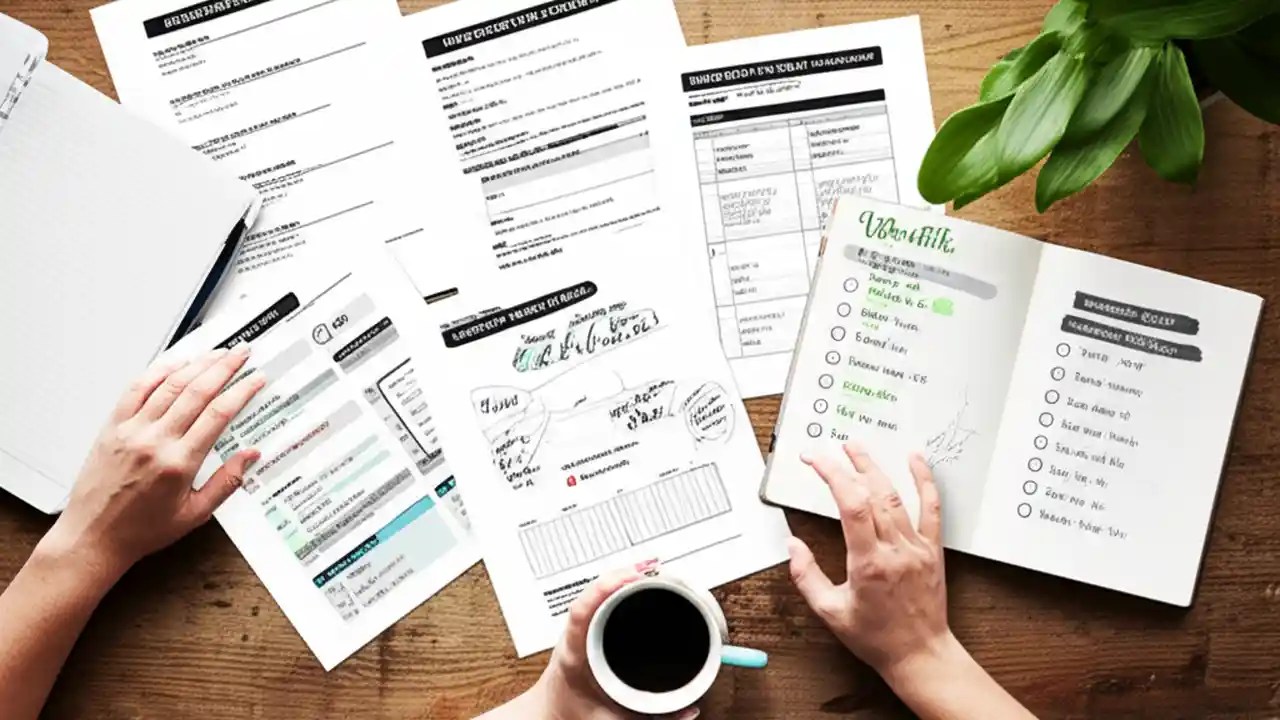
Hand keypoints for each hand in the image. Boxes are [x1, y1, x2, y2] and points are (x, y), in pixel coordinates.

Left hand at [36, 347, 265, 581]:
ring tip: (215, 353)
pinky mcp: (113, 428)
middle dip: (224, 367)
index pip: (218, 414)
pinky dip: (157, 373)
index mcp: (179, 463)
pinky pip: (136, 390)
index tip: (256, 379)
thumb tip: (251, 455)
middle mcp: (155, 441)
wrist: (93, 537)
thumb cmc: (142, 530)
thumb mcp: (195, 514)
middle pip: (197, 391)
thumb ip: (227, 482)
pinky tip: (174, 364)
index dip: (242, 391)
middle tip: (241, 354)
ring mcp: (131, 431)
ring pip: (169, 385)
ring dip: (196, 364)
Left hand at [494, 568, 697, 719]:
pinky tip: (629, 579)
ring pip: (595, 594)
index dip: (605, 588)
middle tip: (651, 569)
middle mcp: (573, 636)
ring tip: (645, 568)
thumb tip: (688, 710)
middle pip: (592, 593)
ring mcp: (577, 630)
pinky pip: (596, 601)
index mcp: (574, 655)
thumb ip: (653, 717)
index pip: (582, 612)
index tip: (631, 577)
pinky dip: (614, 587)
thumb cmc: (573, 715)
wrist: (549, 716)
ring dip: (619, 578)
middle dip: (623, 575)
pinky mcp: (583, 630)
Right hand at [786, 442, 949, 678]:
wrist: (920, 654)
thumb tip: (792, 546)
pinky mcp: (932, 549)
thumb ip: (806, 576)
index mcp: (868, 563)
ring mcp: (916, 547)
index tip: (816, 461)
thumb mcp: (830, 612)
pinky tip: (915, 460)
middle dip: (848, 464)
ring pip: (896, 495)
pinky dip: (923, 480)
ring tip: (858, 449)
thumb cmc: (877, 637)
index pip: (850, 504)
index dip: (832, 475)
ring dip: (875, 467)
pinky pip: (931, 507)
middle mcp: (894, 550)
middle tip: (831, 450)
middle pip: (872, 492)